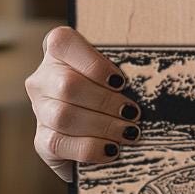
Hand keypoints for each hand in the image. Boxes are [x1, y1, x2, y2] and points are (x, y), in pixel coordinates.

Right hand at [25, 26, 140, 181]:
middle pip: (67, 86)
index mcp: (58, 51)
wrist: (100, 135)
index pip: (63, 43)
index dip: (93, 63)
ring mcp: (40, 110)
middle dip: (105, 101)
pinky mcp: (41, 141)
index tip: (121, 81)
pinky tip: (111, 150)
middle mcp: (42, 79)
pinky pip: (59, 143)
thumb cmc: (116, 93)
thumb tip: (155, 78)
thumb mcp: (119, 74)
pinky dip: (90, 147)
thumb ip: (126, 68)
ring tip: (129, 132)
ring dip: (102, 125)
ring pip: (63, 116)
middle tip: (132, 113)